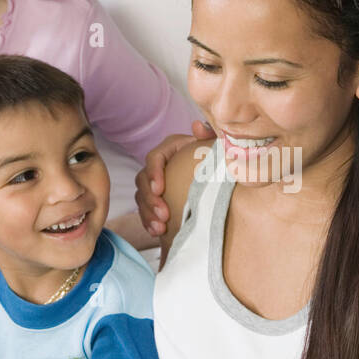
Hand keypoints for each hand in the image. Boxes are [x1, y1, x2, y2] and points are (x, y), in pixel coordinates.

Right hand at [135, 121, 214, 236]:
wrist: (217, 177)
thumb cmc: (216, 159)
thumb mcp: (214, 147)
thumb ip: (208, 136)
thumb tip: (197, 126)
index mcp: (170, 148)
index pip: (154, 157)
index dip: (154, 173)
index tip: (161, 189)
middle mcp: (159, 165)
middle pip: (143, 180)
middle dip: (150, 199)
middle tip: (164, 215)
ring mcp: (154, 183)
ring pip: (141, 197)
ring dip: (148, 213)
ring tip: (161, 228)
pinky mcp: (154, 199)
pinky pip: (144, 211)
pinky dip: (149, 222)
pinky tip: (157, 232)